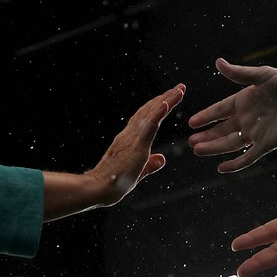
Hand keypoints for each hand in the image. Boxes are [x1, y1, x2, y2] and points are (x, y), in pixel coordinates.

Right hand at [87, 83, 185, 207]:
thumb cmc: (113, 184)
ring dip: (166, 100)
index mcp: (130, 141)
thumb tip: (162, 158)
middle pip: (150, 111)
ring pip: (151, 114)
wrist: (97, 189)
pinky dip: (158, 113)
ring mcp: (132, 138)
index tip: (171, 97)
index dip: (159, 107)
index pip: (147, 119)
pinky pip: (148, 126)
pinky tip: (166, 103)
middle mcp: (129, 135)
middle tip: (180, 87)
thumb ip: (150, 165)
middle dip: (166, 98)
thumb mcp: (138, 174)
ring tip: (179, 89)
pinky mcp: (136, 146)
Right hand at [187, 58, 276, 172]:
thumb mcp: (264, 75)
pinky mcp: (267, 144)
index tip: (191, 122)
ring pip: (230, 143)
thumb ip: (239, 74)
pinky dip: (235, 164)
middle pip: (223, 129)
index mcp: (246, 100)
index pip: (220, 109)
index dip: (206, 116)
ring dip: (214, 147)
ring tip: (198, 150)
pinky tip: (221, 168)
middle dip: (207, 135)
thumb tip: (217, 62)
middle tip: (191, 141)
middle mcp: (249, 118)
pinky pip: (248, 157)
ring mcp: (257, 132)